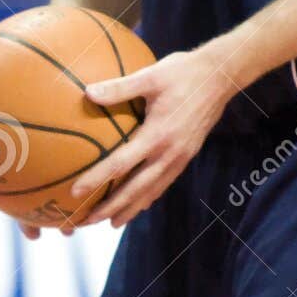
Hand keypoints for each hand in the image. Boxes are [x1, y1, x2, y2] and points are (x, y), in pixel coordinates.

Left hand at [69, 46, 234, 229]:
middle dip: (112, 208)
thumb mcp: (150, 76)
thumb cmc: (183, 72)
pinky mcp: (187, 155)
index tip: (76, 193)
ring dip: (130, 208)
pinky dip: (149, 197)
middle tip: (88, 221)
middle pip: (136, 189)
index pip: (120, 164)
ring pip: (152, 191)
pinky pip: (164, 183)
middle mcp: (169, 153)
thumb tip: (87, 93)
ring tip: (111, 223)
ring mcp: (180, 157)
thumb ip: (119, 88)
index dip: (96, 180)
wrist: (221, 77)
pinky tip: (139, 203)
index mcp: (157, 135)